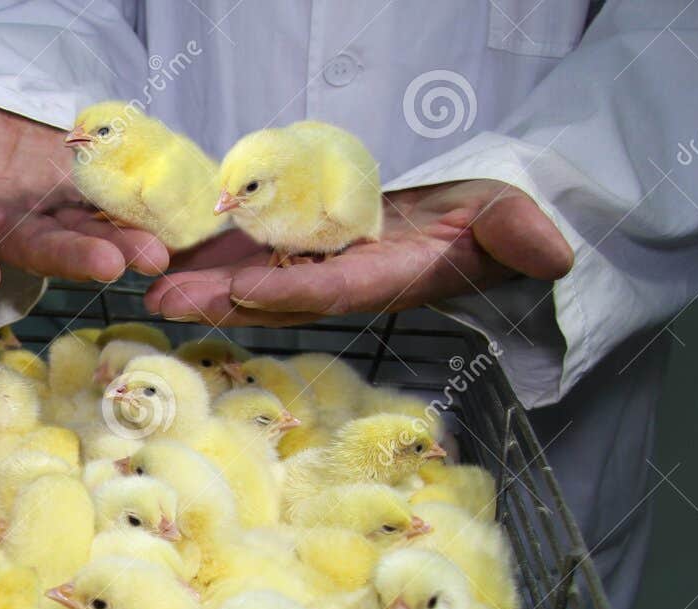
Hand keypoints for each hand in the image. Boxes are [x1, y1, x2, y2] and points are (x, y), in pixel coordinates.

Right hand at [0, 101, 169, 295]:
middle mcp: (11, 230)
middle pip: (41, 248)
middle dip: (73, 259)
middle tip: (105, 268)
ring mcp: (55, 217)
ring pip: (88, 236)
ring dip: (120, 246)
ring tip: (151, 255)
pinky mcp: (90, 199)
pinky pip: (119, 210)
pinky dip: (145, 217)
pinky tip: (174, 227)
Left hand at [143, 179, 572, 325]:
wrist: (462, 227)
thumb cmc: (483, 226)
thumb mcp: (507, 221)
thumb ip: (519, 235)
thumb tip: (554, 255)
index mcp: (384, 278)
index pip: (334, 289)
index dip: (291, 290)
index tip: (247, 288)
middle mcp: (337, 283)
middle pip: (271, 294)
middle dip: (217, 298)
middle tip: (163, 298)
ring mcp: (312, 267)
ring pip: (247, 276)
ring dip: (197, 280)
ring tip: (143, 280)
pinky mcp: (295, 247)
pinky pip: (245, 252)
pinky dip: (205, 253)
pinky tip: (159, 251)